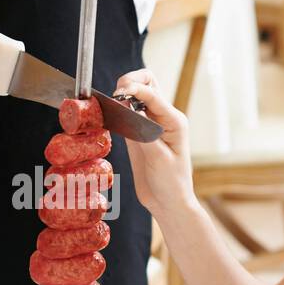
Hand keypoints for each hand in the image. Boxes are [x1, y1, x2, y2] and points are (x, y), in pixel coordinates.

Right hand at [114, 69, 193, 212]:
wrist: (168, 203)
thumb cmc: (171, 184)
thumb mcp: (159, 159)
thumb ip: (144, 133)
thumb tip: (130, 109)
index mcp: (174, 121)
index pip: (153, 94)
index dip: (135, 88)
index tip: (118, 93)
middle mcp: (163, 118)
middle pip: (148, 83)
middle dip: (130, 81)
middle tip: (115, 94)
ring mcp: (150, 124)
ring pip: (137, 94)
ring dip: (123, 92)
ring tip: (111, 103)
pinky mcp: (138, 133)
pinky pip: (127, 112)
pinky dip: (118, 108)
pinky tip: (110, 114)